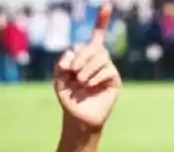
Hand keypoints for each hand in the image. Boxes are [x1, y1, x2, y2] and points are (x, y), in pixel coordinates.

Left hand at [54, 5, 121, 130]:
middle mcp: (98, 60)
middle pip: (94, 46)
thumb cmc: (69, 99)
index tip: (106, 5)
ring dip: (87, 68)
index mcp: (85, 57)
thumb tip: (71, 56)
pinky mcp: (114, 79)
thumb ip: (61, 65)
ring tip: (80, 82)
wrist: (78, 119)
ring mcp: (107, 69)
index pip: (96, 36)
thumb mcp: (59, 81)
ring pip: (101, 57)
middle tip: (72, 71)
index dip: (102, 21)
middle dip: (81, 56)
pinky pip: (107, 69)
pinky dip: (95, 77)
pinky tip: (88, 86)